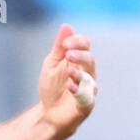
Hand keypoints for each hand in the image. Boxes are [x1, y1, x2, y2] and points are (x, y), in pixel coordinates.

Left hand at [37, 23, 96, 138]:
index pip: (85, 45)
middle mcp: (87, 73)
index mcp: (79, 60)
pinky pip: (87, 97)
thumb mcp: (52, 64)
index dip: (77, 41)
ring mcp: (88, 89)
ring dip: (79, 74)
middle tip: (68, 54)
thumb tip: (66, 26)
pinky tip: (69, 86)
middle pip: (90, 60)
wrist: (49, 113)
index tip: (65, 44)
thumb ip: (59, 47)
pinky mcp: (86, 105)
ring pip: (90, 78)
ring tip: (69, 72)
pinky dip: (79, 91)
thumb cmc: (53, 87)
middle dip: (80, 55)